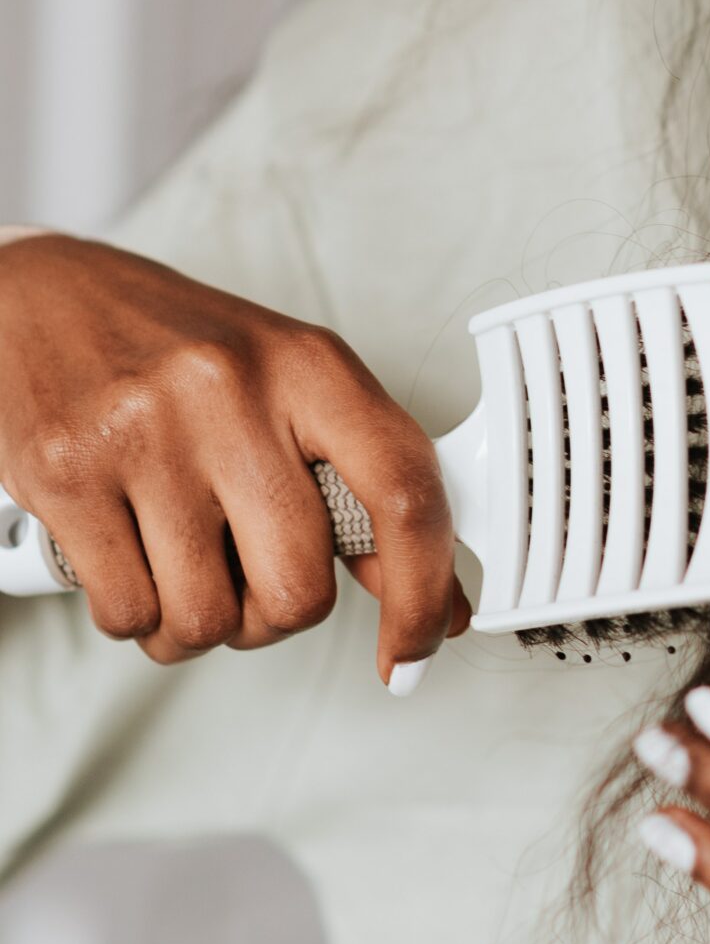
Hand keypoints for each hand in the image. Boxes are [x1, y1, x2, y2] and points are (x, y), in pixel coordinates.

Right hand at [0, 231, 467, 682]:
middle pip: (297, 588)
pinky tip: (127, 557)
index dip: (423, 589)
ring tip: (180, 564)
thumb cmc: (174, 345)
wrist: (40, 295)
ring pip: (207, 618)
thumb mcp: (287, 382)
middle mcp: (231, 391)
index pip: (405, 488)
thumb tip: (434, 595)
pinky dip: (132, 612)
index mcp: (308, 364)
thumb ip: (360, 480)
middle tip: (248, 582)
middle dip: (274, 617)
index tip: (415, 648)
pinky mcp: (65, 473)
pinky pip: (126, 613)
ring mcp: (145, 433)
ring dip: (196, 623)